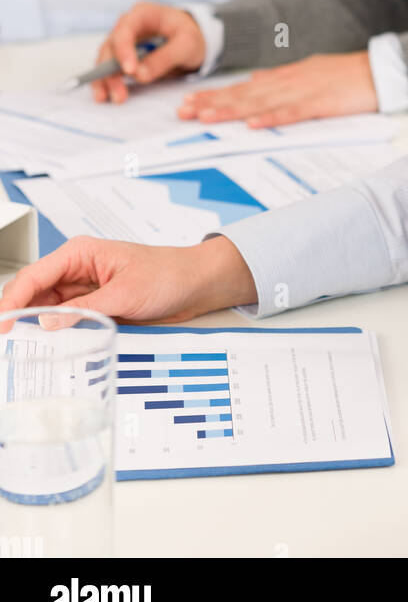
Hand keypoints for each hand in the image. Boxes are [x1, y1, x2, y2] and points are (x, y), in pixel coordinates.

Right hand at [0, 235, 255, 331]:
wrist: (195, 284)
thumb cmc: (167, 274)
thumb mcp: (125, 293)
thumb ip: (85, 310)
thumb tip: (48, 324)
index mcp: (80, 253)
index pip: (33, 276)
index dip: (11, 300)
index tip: (2, 324)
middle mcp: (77, 269)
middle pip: (33, 292)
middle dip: (17, 314)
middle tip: (7, 342)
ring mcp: (83, 289)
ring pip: (45, 309)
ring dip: (34, 326)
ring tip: (22, 347)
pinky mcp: (93, 306)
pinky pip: (64, 320)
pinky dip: (54, 332)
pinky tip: (47, 346)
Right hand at [91, 2, 206, 103]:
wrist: (190, 40)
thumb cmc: (189, 35)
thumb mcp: (187, 44)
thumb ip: (165, 57)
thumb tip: (139, 75)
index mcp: (143, 13)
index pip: (125, 30)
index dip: (124, 50)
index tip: (130, 71)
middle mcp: (127, 25)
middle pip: (111, 47)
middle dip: (111, 72)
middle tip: (118, 94)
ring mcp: (122, 41)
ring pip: (106, 59)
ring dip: (105, 80)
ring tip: (108, 98)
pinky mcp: (122, 56)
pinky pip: (109, 68)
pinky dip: (106, 82)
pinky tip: (105, 95)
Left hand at [176, 51, 377, 127]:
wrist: (379, 70)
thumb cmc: (345, 74)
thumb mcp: (308, 71)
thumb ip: (280, 77)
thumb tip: (255, 80)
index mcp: (284, 76)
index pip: (243, 87)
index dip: (215, 95)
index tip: (190, 104)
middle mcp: (287, 81)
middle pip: (244, 94)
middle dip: (212, 103)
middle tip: (183, 113)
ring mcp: (303, 91)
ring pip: (260, 102)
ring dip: (232, 111)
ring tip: (206, 118)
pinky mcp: (321, 103)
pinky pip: (292, 113)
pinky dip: (271, 119)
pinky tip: (253, 125)